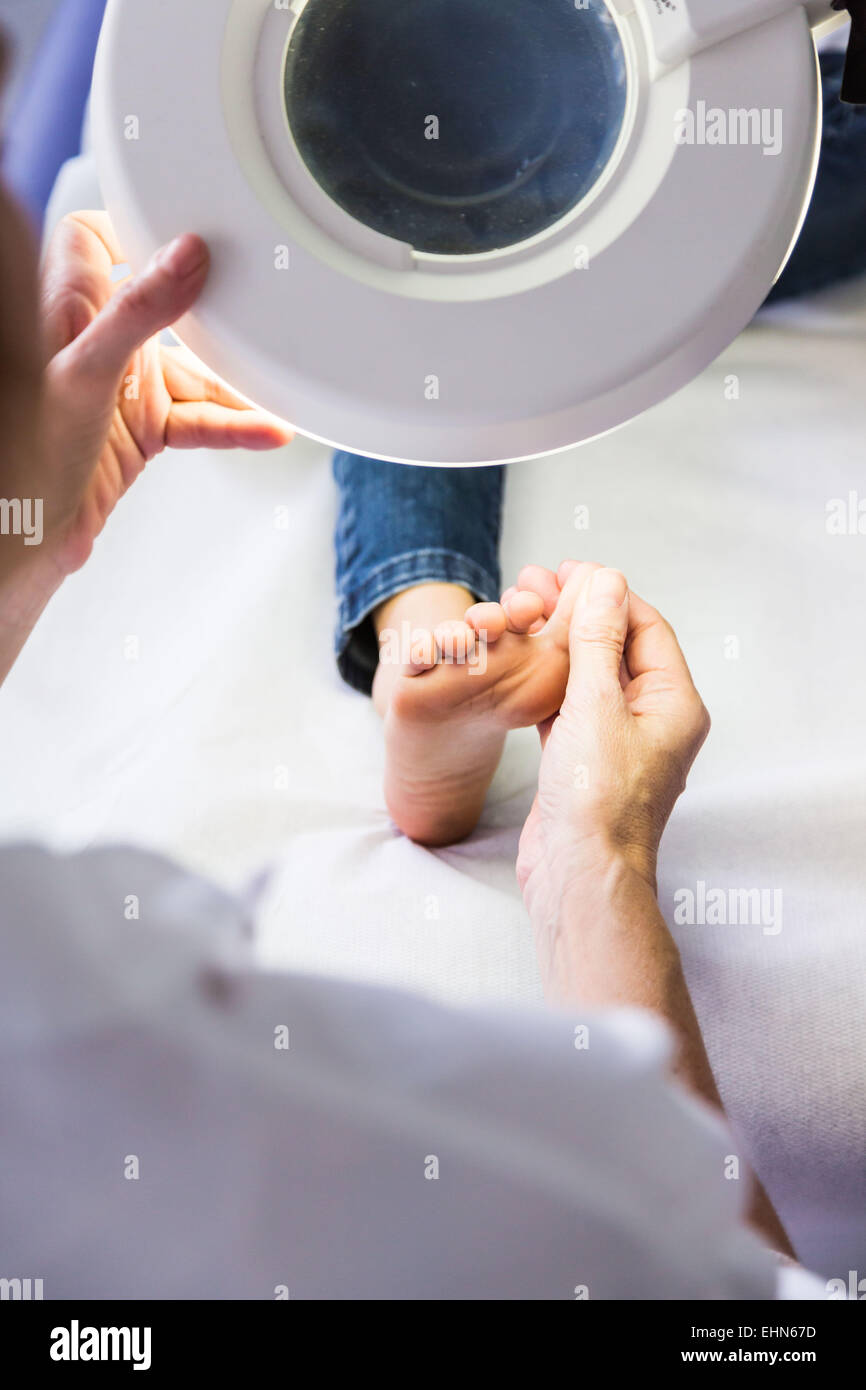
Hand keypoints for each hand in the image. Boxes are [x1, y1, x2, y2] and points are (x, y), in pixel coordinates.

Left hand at [31, 212, 291, 582]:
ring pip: (192, 368)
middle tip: (254, 304)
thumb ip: (138, 311)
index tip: (188, 233)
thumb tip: (186, 256)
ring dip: (234, 383)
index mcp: (70, 308)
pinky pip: (198, 419)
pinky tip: (265, 430)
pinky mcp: (143, 428)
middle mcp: (98, 341)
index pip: (95, 239)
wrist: (26, 534)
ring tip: (277, 387)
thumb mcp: (87, 370)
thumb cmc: (31, 449)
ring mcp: (124, 385)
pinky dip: (234, 427)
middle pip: (165, 305)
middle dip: (213, 310)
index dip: (134, 231)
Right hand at [517, 564, 709, 920]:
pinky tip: (522, 664)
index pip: (645, 628)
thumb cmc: (597, 801)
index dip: (608, 593)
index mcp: (674, 704)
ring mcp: (618, 743)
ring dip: (559, 645)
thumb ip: (596, 639)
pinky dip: (548, 681)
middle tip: (537, 585)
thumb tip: (605, 581)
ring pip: (590, 678)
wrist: (578, 874)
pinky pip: (569, 707)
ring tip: (523, 614)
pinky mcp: (585, 762)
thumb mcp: (596, 706)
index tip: (569, 571)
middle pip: (616, 648)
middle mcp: (652, 721)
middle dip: (578, 613)